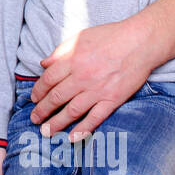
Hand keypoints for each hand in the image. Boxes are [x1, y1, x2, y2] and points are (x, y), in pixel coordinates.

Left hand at [30, 19, 149, 138]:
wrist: (141, 42)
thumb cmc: (111, 36)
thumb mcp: (80, 37)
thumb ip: (60, 52)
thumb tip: (44, 64)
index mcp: (72, 60)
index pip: (48, 80)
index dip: (38, 91)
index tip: (33, 99)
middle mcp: (82, 77)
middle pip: (56, 97)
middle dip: (42, 110)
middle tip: (34, 119)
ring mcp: (98, 90)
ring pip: (72, 111)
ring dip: (56, 123)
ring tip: (46, 131)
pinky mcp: (113, 99)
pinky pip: (95, 118)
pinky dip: (83, 129)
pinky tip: (72, 137)